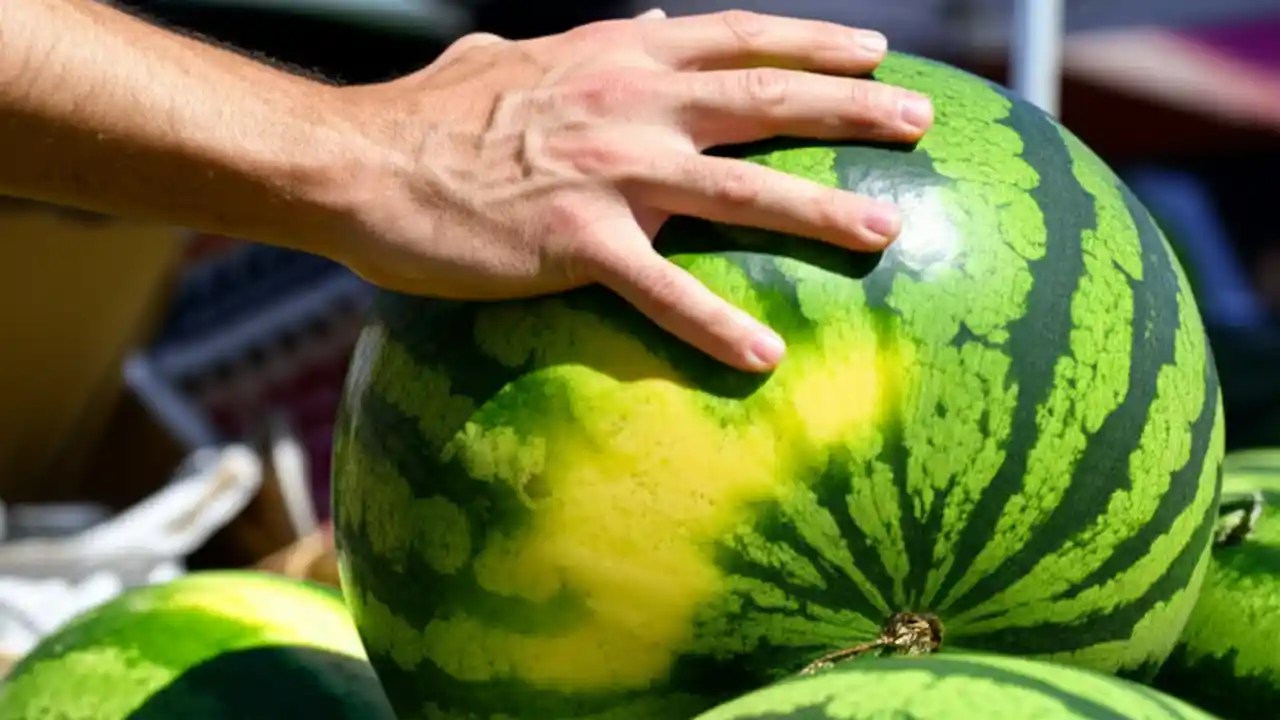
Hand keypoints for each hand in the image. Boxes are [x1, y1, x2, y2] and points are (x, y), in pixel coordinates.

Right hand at [332, 10, 933, 371]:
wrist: (359, 160)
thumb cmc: (430, 114)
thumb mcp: (513, 56)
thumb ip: (585, 41)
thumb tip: (639, 17)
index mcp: (617, 54)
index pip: (737, 38)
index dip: (812, 44)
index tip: (875, 54)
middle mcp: (629, 103)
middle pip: (765, 101)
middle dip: (852, 109)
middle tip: (921, 124)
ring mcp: (609, 172)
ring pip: (741, 191)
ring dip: (820, 212)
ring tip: (885, 233)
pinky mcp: (576, 242)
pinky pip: (663, 290)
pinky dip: (716, 325)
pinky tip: (763, 357)